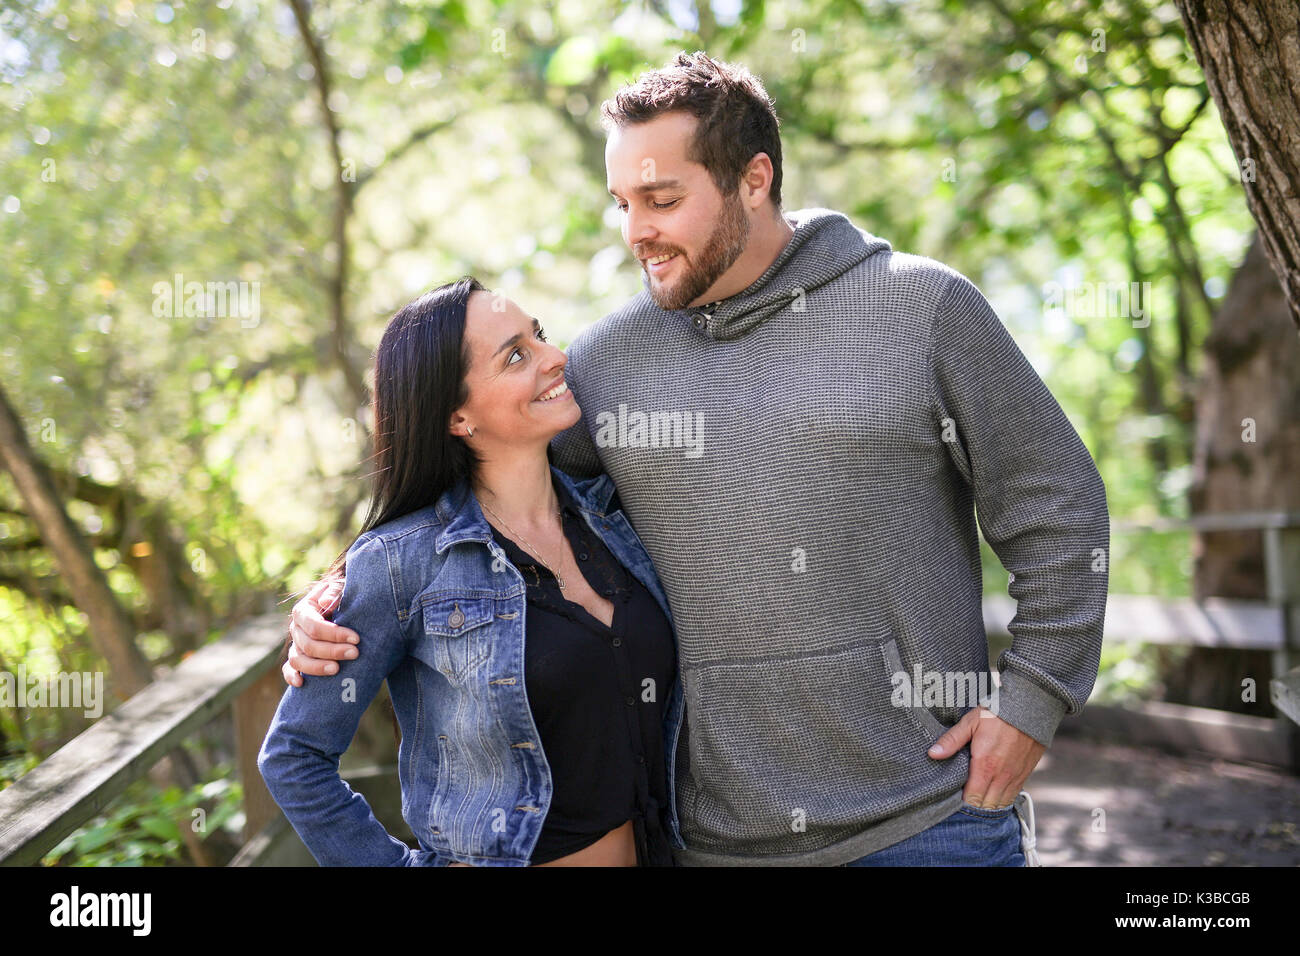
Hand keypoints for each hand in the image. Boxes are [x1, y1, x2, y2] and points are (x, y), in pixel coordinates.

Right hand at [282, 573, 357, 686]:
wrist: (346, 606)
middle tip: (354, 653)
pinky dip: (292, 677)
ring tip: (337, 669)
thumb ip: (335, 590)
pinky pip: (289, 669)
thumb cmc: (345, 596)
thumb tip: (325, 601)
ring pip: (298, 660)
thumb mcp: (342, 587)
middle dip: (332, 650)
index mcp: (304, 610)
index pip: (314, 625)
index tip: (356, 639)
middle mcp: (296, 628)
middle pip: (308, 645)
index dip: (334, 634)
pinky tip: (301, 683)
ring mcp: (296, 644)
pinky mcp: (298, 657)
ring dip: (317, 667)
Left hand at [926, 705, 1044, 807]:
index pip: (973, 798)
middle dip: (975, 805)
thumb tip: (933, 753)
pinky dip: (1003, 797)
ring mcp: (1015, 776)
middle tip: (965, 797)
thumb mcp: (970, 723)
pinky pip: (1014, 795)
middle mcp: (1002, 775)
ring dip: (990, 804)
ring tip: (979, 797)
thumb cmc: (997, 713)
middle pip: (987, 806)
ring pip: (1002, 803)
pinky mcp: (1026, 773)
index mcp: (985, 765)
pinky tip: (994, 791)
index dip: (963, 801)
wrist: (1030, 706)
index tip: (955, 796)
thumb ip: (952, 741)